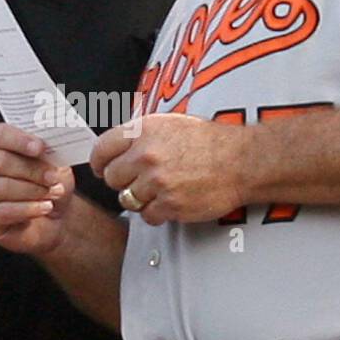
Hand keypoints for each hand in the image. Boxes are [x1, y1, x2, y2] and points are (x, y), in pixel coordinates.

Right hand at [0, 123, 75, 255]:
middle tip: (52, 177)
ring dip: (32, 190)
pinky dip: (28, 209)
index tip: (40, 147)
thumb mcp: (54, 164)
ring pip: (1, 187)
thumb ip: (50, 153)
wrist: (52, 216)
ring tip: (54, 193)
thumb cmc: (48, 184)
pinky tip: (45, 207)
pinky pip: (2, 211)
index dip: (18, 140)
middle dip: (30, 169)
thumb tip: (52, 146)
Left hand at [91, 112, 252, 223]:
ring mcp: (157, 182)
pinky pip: (147, 216)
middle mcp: (146, 155)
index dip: (99, 162)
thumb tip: (115, 148)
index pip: (102, 149)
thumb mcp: (170, 124)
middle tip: (139, 181)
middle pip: (112, 178)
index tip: (102, 169)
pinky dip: (156, 213)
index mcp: (143, 131)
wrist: (241, 161)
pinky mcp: (169, 204)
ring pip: (127, 199)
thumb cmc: (209, 142)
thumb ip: (140, 135)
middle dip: (122, 181)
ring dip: (139, 198)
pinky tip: (170, 201)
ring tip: (159, 190)